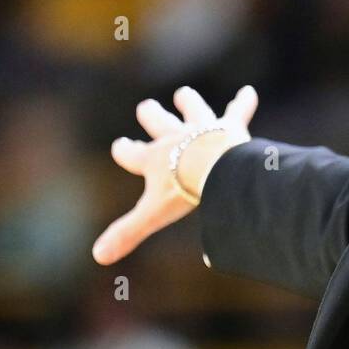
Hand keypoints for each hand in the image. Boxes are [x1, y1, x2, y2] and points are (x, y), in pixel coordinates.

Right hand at [92, 85, 258, 264]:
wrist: (217, 168)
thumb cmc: (183, 190)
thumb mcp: (151, 214)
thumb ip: (126, 233)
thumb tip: (98, 257)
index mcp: (154, 160)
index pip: (131, 154)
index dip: (124, 151)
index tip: (119, 146)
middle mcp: (176, 138)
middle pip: (159, 122)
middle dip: (151, 115)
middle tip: (146, 107)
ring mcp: (203, 129)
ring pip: (193, 110)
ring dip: (189, 102)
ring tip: (184, 95)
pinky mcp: (230, 127)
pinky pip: (238, 111)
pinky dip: (244, 102)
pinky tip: (250, 92)